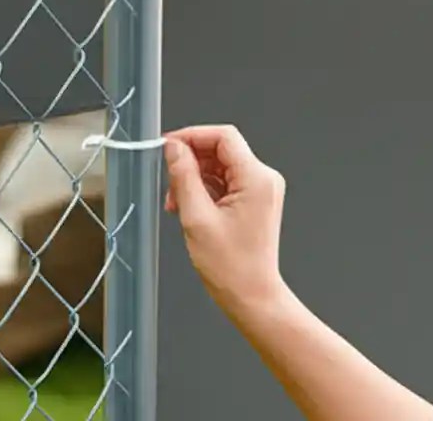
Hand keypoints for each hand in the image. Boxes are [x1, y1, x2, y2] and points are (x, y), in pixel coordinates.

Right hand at [163, 124, 288, 314]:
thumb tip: (174, 149)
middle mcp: (263, 179)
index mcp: (256, 179)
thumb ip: (183, 177)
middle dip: (190, 161)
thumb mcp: (196, 218)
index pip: (223, 137)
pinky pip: (226, 181)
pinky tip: (188, 206)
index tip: (169, 145)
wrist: (252, 296)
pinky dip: (204, 189)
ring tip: (176, 202)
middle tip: (168, 180)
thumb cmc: (232, 267)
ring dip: (194, 178)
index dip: (192, 136)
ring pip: (220, 166)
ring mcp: (261, 190)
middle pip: (221, 150)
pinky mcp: (254, 200)